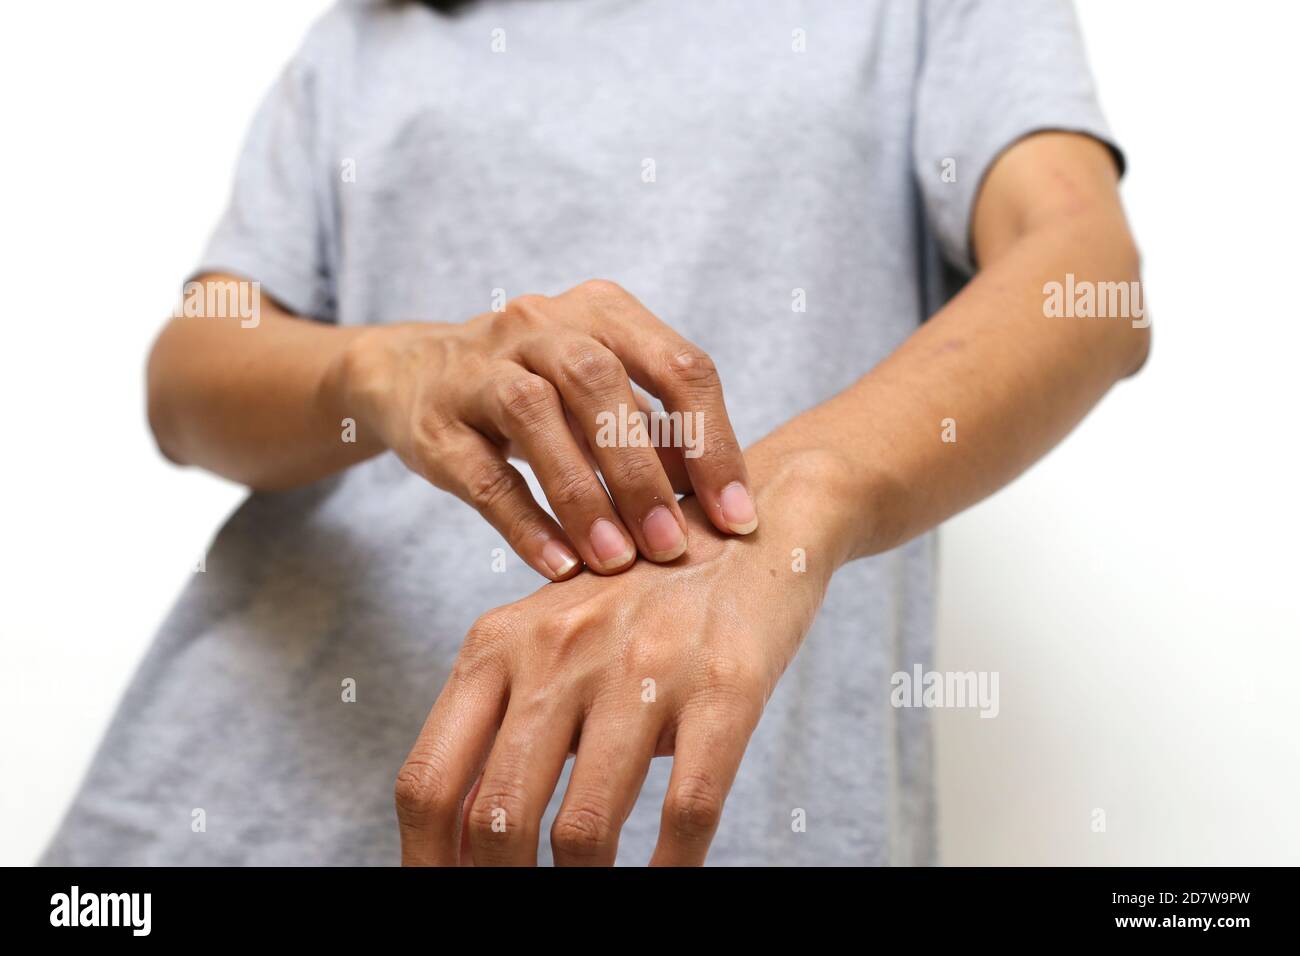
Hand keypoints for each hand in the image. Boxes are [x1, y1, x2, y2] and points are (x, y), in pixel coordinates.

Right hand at [335, 279, 754, 579]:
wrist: (413, 373)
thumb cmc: (537, 390)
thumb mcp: (601, 394)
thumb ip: (656, 432)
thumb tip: (724, 505)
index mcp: (603, 310)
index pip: (679, 367)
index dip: (714, 445)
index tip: (737, 519)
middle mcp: (542, 323)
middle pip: (602, 383)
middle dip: (644, 472)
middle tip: (673, 547)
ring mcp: (480, 365)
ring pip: (535, 417)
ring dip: (584, 495)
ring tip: (617, 561)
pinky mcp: (435, 419)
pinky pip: (482, 471)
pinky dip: (526, 521)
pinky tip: (560, 565)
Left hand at [393, 448, 852, 864]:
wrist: (752, 527)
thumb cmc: (641, 600)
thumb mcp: (550, 638)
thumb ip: (503, 719)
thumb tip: (460, 839)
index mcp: (499, 645)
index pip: (430, 779)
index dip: (424, 863)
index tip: (439, 895)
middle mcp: (558, 652)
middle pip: (495, 816)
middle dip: (500, 889)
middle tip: (521, 915)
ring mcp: (642, 667)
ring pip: (583, 830)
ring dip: (585, 892)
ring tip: (596, 901)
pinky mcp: (724, 685)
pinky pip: (687, 811)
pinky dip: (670, 872)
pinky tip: (667, 883)